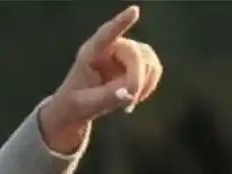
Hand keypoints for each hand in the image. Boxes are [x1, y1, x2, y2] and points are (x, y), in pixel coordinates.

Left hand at [39, 5, 164, 153]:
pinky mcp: (141, 60)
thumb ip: (105, 99)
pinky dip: (148, 86)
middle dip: (136, 79)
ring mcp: (128, 51)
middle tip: (130, 101)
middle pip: (135, 54)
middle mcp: (111, 46)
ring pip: (149, 62)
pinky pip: (154, 70)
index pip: (106, 35)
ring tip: (127, 102)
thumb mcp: (86, 105)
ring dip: (143, 85)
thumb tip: (127, 93)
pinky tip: (134, 96)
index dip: (120, 23)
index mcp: (90, 53)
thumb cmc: (76, 102)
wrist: (80, 104)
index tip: (134, 11)